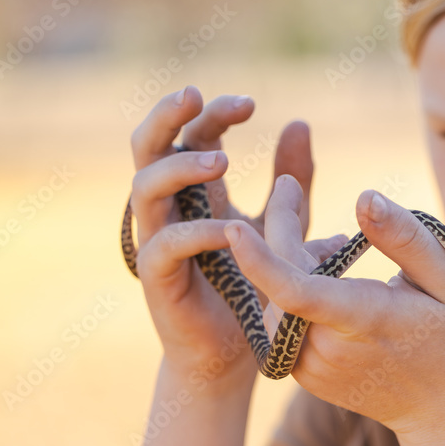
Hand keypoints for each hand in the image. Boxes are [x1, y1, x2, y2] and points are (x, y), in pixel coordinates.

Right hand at [127, 86, 339, 389]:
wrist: (240, 351)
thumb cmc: (257, 284)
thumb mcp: (284, 224)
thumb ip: (292, 181)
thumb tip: (300, 122)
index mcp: (196, 189)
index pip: (192, 134)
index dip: (215, 113)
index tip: (251, 104)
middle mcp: (170, 207)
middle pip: (148, 146)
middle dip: (166, 116)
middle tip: (194, 94)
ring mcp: (158, 240)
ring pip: (144, 187)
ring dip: (179, 167)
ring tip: (223, 162)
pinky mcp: (158, 279)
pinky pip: (163, 245)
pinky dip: (194, 233)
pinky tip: (229, 230)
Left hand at [223, 176, 444, 439]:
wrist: (444, 408)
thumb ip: (407, 235)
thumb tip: (364, 195)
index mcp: (363, 320)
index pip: (295, 292)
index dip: (259, 259)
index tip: (233, 226)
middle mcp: (326, 349)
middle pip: (279, 281)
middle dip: (281, 231)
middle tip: (295, 191)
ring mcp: (311, 367)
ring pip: (275, 299)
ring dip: (292, 262)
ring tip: (339, 249)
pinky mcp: (302, 374)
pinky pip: (281, 320)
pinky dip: (294, 290)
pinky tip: (329, 277)